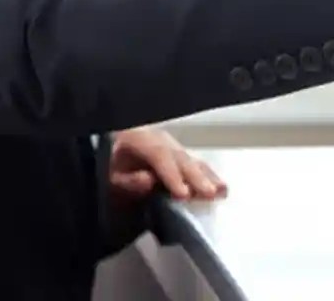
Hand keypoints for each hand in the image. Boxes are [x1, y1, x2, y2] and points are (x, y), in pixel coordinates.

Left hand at [108, 127, 225, 203]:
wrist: (112, 146)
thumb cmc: (112, 162)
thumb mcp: (111, 173)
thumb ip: (128, 179)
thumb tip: (149, 180)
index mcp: (139, 138)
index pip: (159, 154)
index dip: (173, 174)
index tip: (184, 194)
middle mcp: (160, 138)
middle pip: (181, 156)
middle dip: (196, 177)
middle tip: (210, 194)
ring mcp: (171, 144)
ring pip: (191, 158)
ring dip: (207, 176)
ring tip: (222, 191)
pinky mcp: (178, 153)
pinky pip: (194, 163)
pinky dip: (209, 176)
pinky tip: (222, 188)